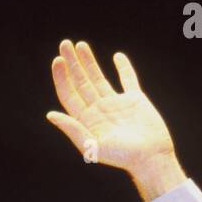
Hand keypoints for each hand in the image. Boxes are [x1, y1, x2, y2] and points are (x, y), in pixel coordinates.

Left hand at [47, 39, 176, 177]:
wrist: (151, 158)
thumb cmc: (122, 157)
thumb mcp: (93, 146)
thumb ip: (73, 129)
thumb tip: (50, 114)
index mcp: (87, 121)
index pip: (69, 95)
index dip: (62, 78)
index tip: (58, 60)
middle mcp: (98, 111)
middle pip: (80, 83)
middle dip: (72, 64)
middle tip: (65, 44)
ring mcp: (116, 105)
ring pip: (98, 78)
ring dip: (89, 62)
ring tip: (81, 45)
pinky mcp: (135, 100)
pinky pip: (127, 80)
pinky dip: (123, 68)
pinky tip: (117, 57)